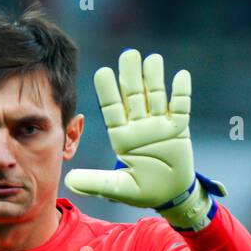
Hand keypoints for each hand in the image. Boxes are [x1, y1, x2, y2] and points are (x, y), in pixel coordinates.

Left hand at [65, 49, 194, 210]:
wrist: (170, 196)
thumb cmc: (143, 191)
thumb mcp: (117, 188)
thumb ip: (95, 182)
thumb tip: (68, 181)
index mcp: (122, 137)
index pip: (113, 110)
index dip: (109, 92)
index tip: (102, 72)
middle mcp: (140, 126)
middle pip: (134, 96)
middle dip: (131, 76)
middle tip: (128, 55)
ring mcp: (160, 125)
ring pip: (156, 96)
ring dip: (154, 78)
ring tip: (151, 59)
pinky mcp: (180, 129)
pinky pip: (181, 107)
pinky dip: (181, 92)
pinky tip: (180, 75)